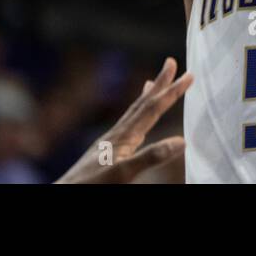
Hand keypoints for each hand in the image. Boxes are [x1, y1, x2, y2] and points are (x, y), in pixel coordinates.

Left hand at [55, 57, 192, 183]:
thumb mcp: (124, 172)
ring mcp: (111, 141)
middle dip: (160, 84)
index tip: (189, 75)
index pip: (153, 108)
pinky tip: (133, 122)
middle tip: (171, 62)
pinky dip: (134, 116)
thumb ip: (150, 156)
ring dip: (146, 97)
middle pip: (142, 103)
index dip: (172, 92)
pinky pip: (125, 125)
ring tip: (152, 83)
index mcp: (124, 136)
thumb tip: (181, 141)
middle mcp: (118, 133)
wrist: (66, 193)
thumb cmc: (93, 185)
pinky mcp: (106, 150)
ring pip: (133, 113)